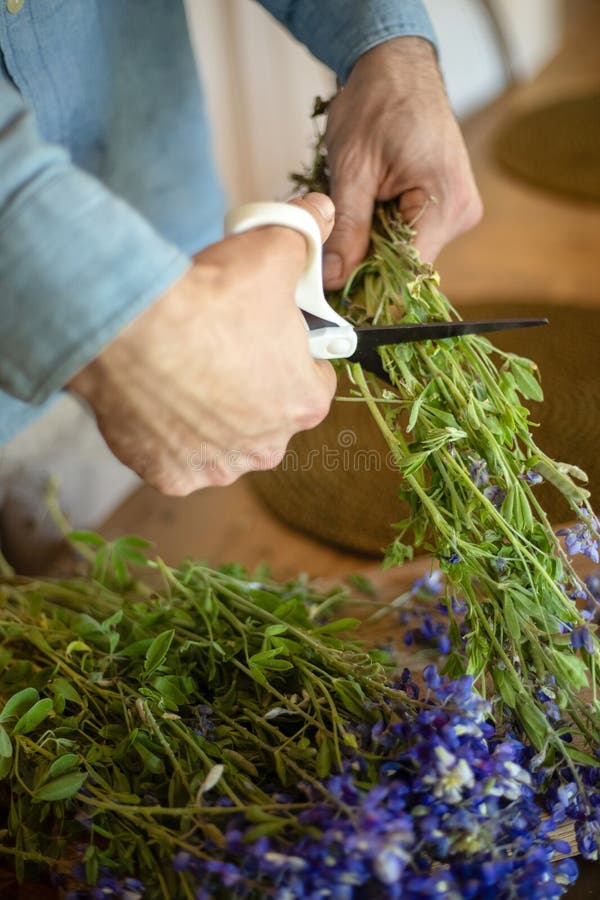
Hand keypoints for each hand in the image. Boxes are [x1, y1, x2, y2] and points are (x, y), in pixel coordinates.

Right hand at [68, 194, 336, 494]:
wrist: (129, 327)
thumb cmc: (210, 298)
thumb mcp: (271, 251)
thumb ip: (305, 234)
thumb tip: (325, 210)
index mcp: (305, 403)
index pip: (312, 381)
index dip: (290, 355)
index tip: (264, 336)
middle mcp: (268, 447)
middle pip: (268, 415)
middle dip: (251, 388)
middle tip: (219, 351)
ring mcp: (218, 467)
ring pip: (223, 441)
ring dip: (211, 417)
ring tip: (184, 375)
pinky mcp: (171, 476)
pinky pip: (177, 460)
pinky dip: (169, 438)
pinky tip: (157, 404)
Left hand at [323, 37, 482, 287]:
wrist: (396, 66)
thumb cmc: (377, 102)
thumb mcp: (352, 169)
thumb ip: (345, 229)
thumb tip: (331, 278)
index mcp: (446, 205)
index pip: (408, 273)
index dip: (368, 285)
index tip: (332, 288)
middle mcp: (460, 214)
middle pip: (406, 268)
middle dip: (365, 263)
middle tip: (328, 248)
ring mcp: (455, 211)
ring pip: (404, 254)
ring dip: (371, 245)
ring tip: (348, 214)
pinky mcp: (444, 207)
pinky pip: (408, 236)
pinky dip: (380, 232)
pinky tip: (364, 209)